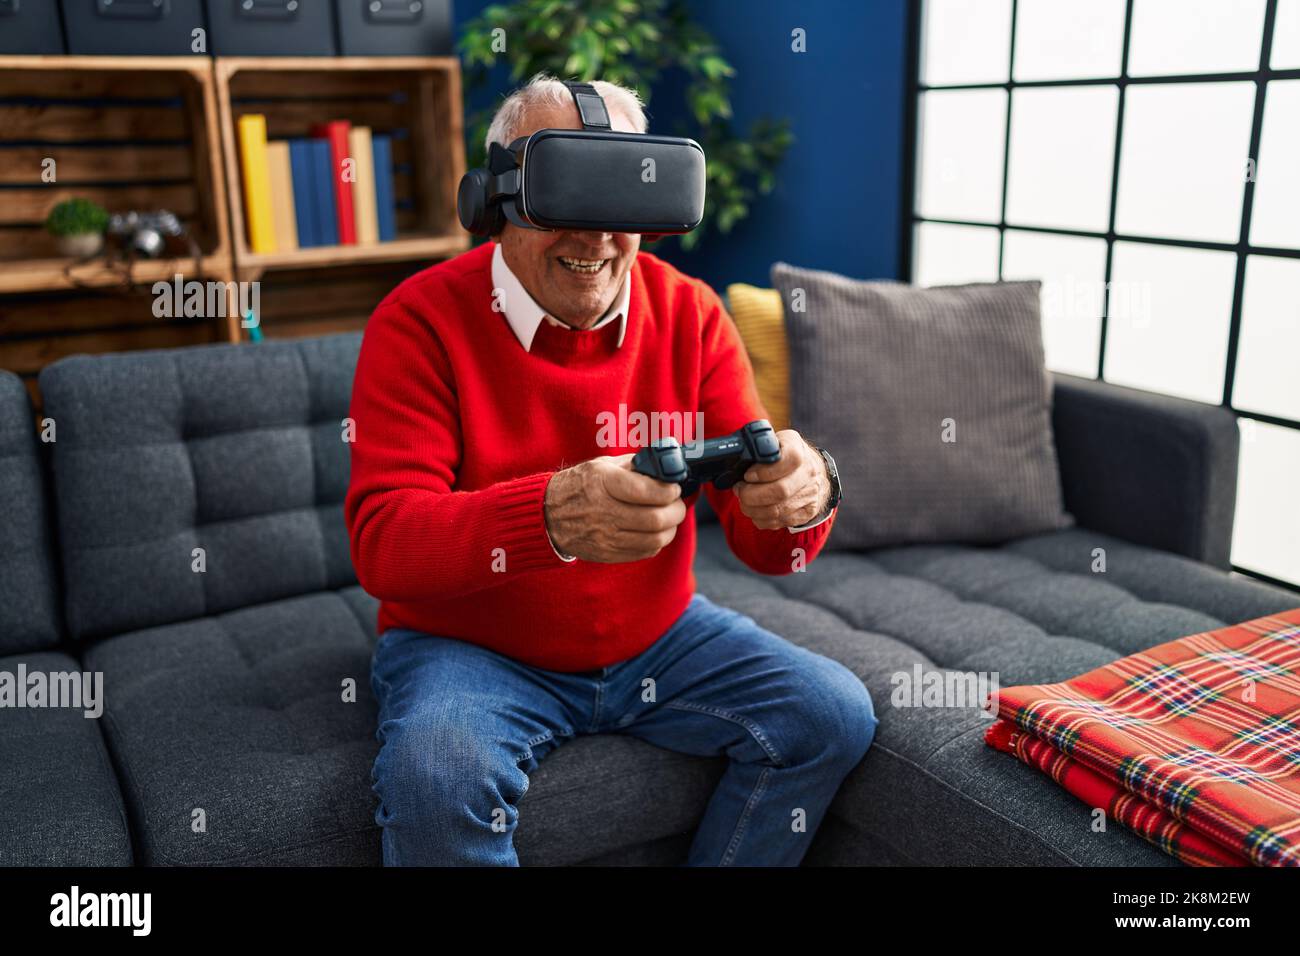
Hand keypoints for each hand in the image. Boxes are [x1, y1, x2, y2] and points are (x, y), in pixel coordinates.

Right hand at [544, 454, 687, 562]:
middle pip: (656, 519)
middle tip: (676, 504)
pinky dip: (656, 542)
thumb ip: (633, 466)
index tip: (673, 488)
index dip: (669, 491)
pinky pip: (644, 552)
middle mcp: (604, 511)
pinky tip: (653, 532)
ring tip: (668, 519)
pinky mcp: (607, 553)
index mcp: (603, 482)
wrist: (548, 514)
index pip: (647, 491)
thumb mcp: (602, 465)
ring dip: (669, 529)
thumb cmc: (579, 485)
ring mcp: (605, 536)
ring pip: (654, 539)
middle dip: (675, 511)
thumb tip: (663, 468)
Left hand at [733, 430, 829, 530]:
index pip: (788, 460)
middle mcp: (808, 472)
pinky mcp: (807, 512)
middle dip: (751, 495)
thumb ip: (758, 448)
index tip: (748, 475)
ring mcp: (810, 494)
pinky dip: (761, 519)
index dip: (764, 471)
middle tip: (740, 491)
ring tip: (745, 501)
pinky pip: (779, 522)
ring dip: (753, 509)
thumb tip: (736, 461)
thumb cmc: (786, 456)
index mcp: (798, 449)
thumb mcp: (774, 442)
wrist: (812, 471)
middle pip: (780, 491)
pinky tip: (756, 510)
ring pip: (777, 511)